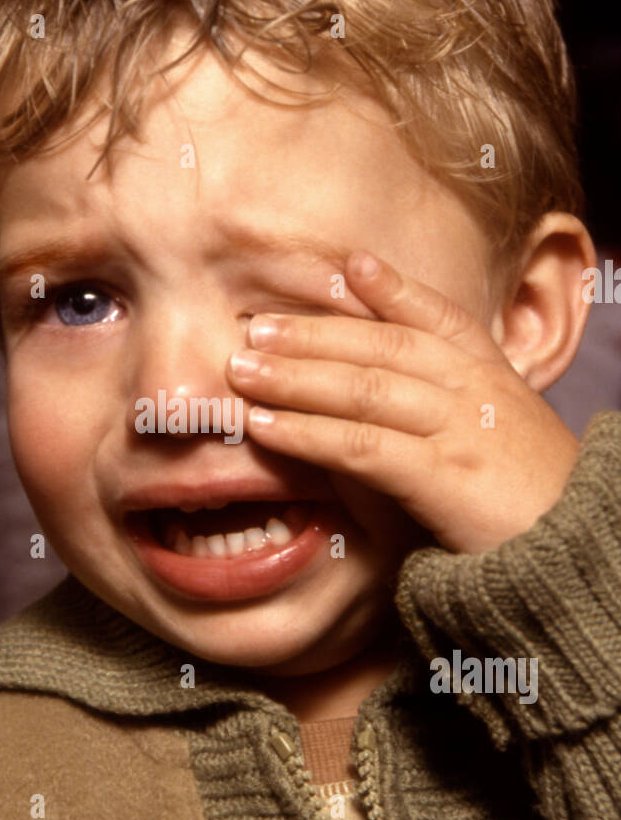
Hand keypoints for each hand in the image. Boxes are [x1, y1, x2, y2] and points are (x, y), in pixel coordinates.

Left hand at [226, 250, 579, 553]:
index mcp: (492, 377)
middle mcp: (475, 391)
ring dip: (295, 377)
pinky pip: (361, 446)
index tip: (348, 265)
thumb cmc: (531, 505)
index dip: (393, 289)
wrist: (579, 554)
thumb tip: (382, 404)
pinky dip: (307, 432)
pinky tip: (266, 427)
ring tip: (240, 371)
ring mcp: (459, 429)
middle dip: (313, 333)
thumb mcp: (500, 442)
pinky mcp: (442, 476)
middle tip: (252, 326)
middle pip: (382, 346)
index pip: (439, 318)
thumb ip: (451, 414)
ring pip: (364, 388)